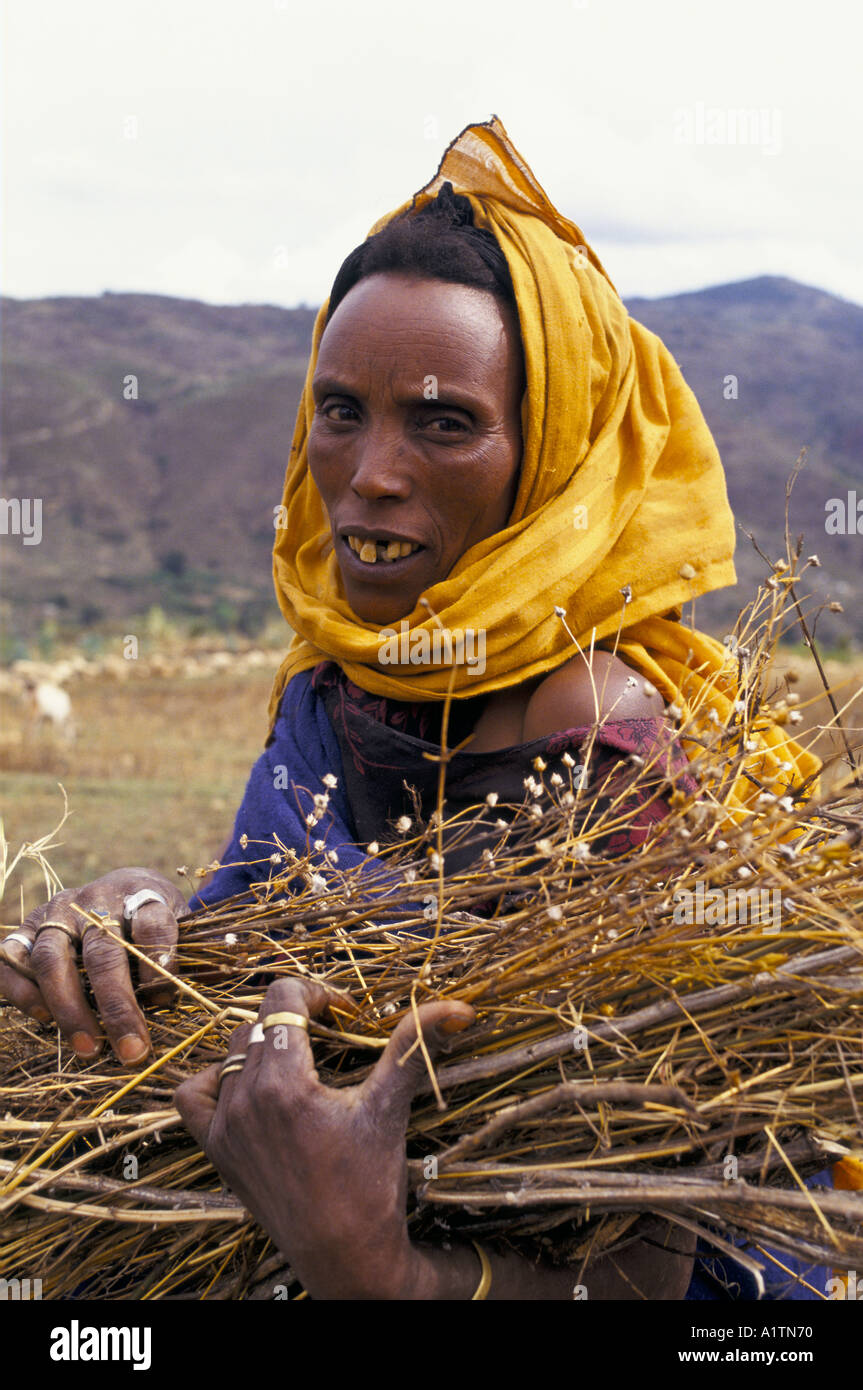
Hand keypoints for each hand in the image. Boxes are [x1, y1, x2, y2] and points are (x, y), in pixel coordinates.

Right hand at [0, 868, 186, 1063]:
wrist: (120, 888)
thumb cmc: (155, 920)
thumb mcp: (183, 926)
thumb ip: (198, 952)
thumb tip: (228, 974)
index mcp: (142, 894)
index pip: (151, 923)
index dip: (159, 962)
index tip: (166, 1001)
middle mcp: (95, 900)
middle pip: (102, 951)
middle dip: (116, 1006)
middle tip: (131, 1051)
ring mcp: (57, 912)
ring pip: (52, 957)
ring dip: (68, 1008)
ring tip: (88, 1048)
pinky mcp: (27, 926)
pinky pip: (11, 958)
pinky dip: (22, 991)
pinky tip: (44, 1019)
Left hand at [175, 977, 474, 1299]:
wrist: (345, 1257)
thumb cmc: (370, 1185)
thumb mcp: (389, 1108)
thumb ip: (412, 1046)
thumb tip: (456, 1007)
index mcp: (283, 1084)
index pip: (283, 997)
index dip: (318, 992)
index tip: (346, 1014)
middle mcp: (244, 1100)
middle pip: (261, 1020)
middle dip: (299, 1016)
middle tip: (333, 1037)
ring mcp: (224, 1126)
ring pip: (234, 1050)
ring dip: (266, 1043)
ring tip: (301, 1060)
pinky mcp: (216, 1150)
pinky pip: (192, 1096)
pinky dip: (216, 1078)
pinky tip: (249, 1084)